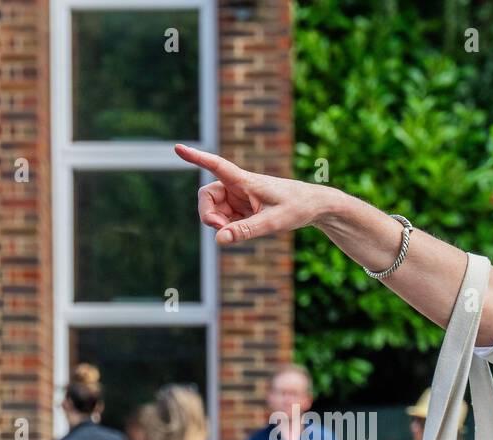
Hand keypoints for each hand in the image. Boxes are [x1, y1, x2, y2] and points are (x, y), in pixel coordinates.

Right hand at [176, 144, 334, 244]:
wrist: (314, 206)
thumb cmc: (297, 208)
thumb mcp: (273, 222)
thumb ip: (245, 231)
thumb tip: (219, 239)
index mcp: (245, 180)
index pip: (216, 165)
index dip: (196, 157)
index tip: (177, 148)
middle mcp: (239, 186)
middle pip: (207, 195)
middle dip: (207, 213)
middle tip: (219, 230)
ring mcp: (240, 198)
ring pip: (215, 209)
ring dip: (219, 224)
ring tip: (236, 234)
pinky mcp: (244, 208)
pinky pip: (226, 218)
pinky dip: (228, 228)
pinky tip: (242, 232)